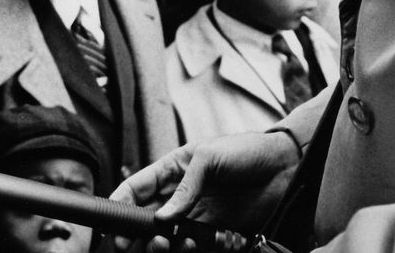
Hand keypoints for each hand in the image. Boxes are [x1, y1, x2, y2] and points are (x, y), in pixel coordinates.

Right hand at [109, 132, 298, 251]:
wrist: (284, 168)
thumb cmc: (246, 151)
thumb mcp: (210, 157)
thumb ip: (184, 187)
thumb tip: (162, 217)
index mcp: (172, 170)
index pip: (137, 188)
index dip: (120, 203)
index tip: (111, 222)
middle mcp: (180, 195)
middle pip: (146, 219)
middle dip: (135, 233)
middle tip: (134, 242)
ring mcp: (197, 215)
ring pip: (167, 238)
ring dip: (162, 244)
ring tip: (166, 243)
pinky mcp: (215, 232)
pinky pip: (194, 247)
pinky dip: (191, 248)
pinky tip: (199, 241)